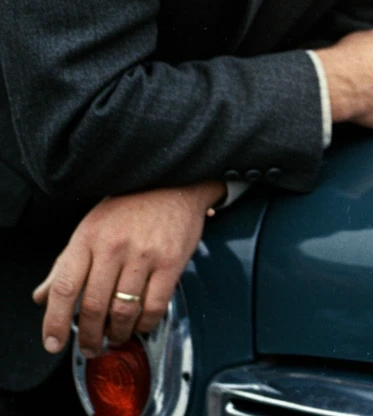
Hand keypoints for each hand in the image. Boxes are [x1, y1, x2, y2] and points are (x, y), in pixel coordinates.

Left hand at [32, 181, 223, 357]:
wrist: (173, 183)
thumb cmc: (129, 207)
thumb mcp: (90, 227)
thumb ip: (66, 264)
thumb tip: (42, 298)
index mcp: (88, 238)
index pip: (64, 288)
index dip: (55, 322)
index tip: (54, 343)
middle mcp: (114, 246)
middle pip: (93, 306)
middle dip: (89, 336)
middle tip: (91, 347)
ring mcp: (144, 254)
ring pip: (123, 311)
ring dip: (117, 334)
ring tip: (116, 338)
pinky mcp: (171, 261)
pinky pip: (154, 305)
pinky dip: (145, 324)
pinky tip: (141, 325)